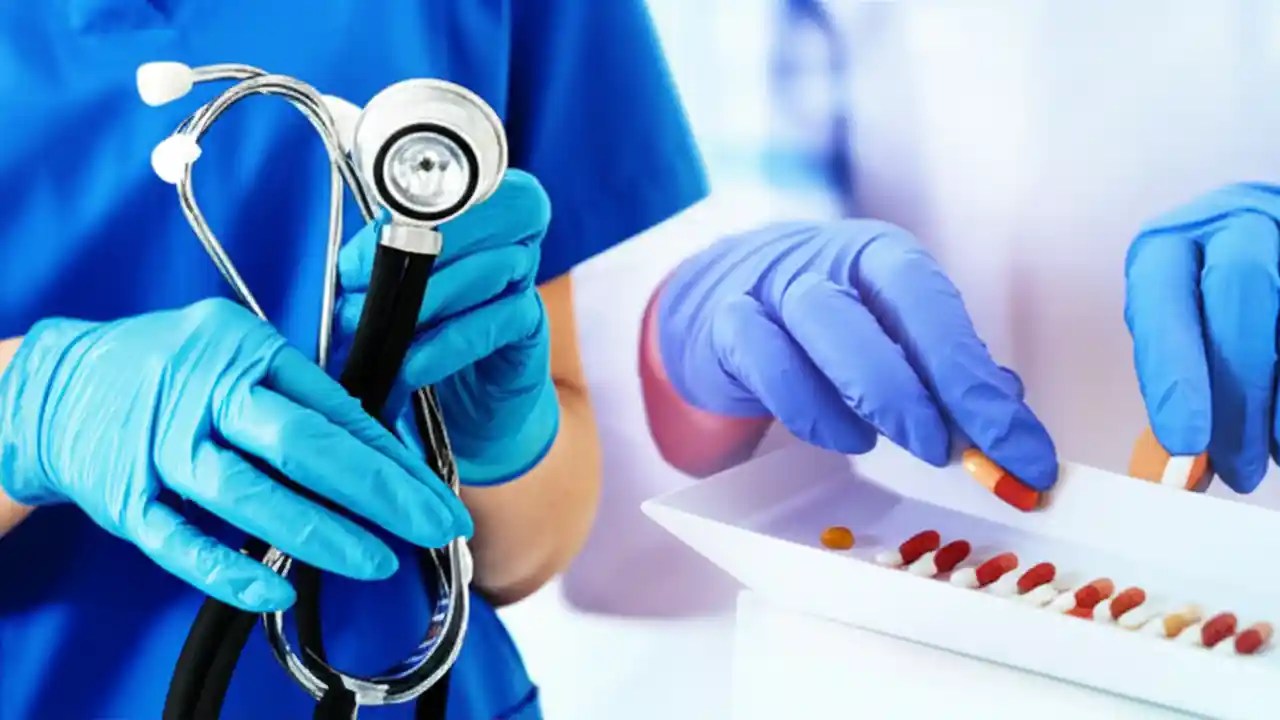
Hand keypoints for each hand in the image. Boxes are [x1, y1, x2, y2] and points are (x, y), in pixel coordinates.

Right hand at [0, 299, 471, 611]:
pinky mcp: (123, 496)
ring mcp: (160, 446)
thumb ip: (301, 392)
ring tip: (377, 562)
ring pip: (246, 494)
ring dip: (318, 533)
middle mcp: (203, 392)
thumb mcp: (237, 349)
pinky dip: (228, 570)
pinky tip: (280, 590)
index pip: (333, 406)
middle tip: (433, 527)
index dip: (391, 456)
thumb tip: (381, 445)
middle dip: (378, 492)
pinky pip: (179, 541)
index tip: (435, 495)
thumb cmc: (170, 368)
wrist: (54, 383)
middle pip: (301, 444)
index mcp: (244, 349)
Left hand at [337, 170, 559, 485]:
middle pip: (505, 211)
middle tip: (369, 278)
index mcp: (482, 214)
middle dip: (435, 238)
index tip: (378, 230)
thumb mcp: (398, 293)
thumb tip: (348, 270)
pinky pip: (501, 322)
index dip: (433, 197)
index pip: (480, 178)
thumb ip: (383, 266)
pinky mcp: (531, 332)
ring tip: (382, 327)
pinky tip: (413, 364)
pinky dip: (451, 342)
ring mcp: (528, 284)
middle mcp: (515, 241)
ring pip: (499, 266)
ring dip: (432, 294)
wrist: (467, 409)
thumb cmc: (429, 337)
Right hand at [655, 220, 1058, 489]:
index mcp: (882, 258)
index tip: (1024, 454)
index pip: (938, 310)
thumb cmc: (814, 336)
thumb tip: (1006, 419)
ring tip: (894, 443)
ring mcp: (771, 287)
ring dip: (871, 395)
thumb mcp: (882, 343)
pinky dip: (810, 407)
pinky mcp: (724, 325)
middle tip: (952, 453)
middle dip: (930, 388)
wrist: (710, 313)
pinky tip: (841, 436)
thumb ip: (942, 376)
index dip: (979, 383)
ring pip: (825, 326)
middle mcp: (829, 261)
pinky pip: (765, 359)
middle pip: (887, 307)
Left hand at [1125, 182, 1279, 492]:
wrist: (1270, 252)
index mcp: (1169, 247)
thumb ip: (1176, 391)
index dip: (1173, 370)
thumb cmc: (1211, 308)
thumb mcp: (1179, 337)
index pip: (1164, 297)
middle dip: (1238, 389)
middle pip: (1240, 289)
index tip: (1183, 441)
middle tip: (1237, 466)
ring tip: (1275, 456)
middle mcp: (1234, 226)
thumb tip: (1173, 474)